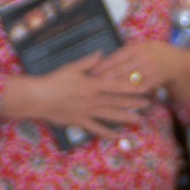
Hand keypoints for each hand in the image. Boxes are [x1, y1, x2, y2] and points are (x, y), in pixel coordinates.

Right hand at [1, 55, 150, 136]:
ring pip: (112, 116)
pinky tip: (118, 136)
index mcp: (93, 84)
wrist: (39, 98)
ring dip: (127, 118)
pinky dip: (108, 134)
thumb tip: (101, 53)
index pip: (118, 86)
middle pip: (119, 102)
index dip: (133, 87)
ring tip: (140, 121)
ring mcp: (88, 112)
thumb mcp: (72, 67)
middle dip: (135, 103)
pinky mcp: (81, 122)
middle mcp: (94, 99)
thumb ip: (89, 61)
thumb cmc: (54, 80)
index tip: (146, 87)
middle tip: (150, 105)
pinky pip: (97, 129)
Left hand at [92, 39, 189, 106]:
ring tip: (101, 94)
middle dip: (104, 78)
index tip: (90, 73)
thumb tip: (102, 60)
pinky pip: (140, 88)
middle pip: (119, 68)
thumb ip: (125, 54)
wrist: (180, 63)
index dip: (102, 65)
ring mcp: (150, 67)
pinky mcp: (156, 79)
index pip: (115, 57)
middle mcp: (143, 55)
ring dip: (114, 87)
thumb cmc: (157, 55)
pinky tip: (120, 99)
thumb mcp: (142, 48)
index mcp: (137, 47)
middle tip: (90, 86)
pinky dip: (130, 94)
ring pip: (128, 79)